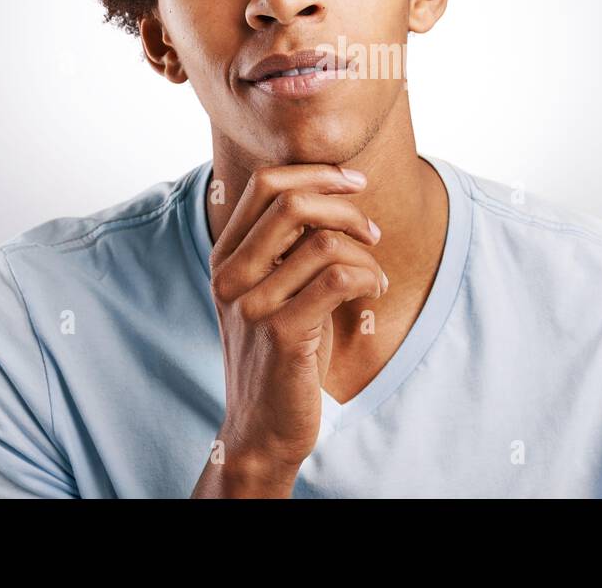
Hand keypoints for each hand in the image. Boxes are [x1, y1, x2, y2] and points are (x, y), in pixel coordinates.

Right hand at [191, 163, 385, 496]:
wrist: (260, 429)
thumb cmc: (279, 354)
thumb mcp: (273, 292)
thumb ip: (288, 247)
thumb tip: (335, 192)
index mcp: (226, 257)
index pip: (265, 183)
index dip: (317, 173)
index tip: (355, 182)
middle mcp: (231, 275)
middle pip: (292, 202)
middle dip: (345, 206)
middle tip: (372, 232)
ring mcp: (252, 304)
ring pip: (324, 242)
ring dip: (365, 254)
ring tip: (375, 276)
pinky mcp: (282, 333)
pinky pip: (339, 278)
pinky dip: (369, 278)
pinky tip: (375, 294)